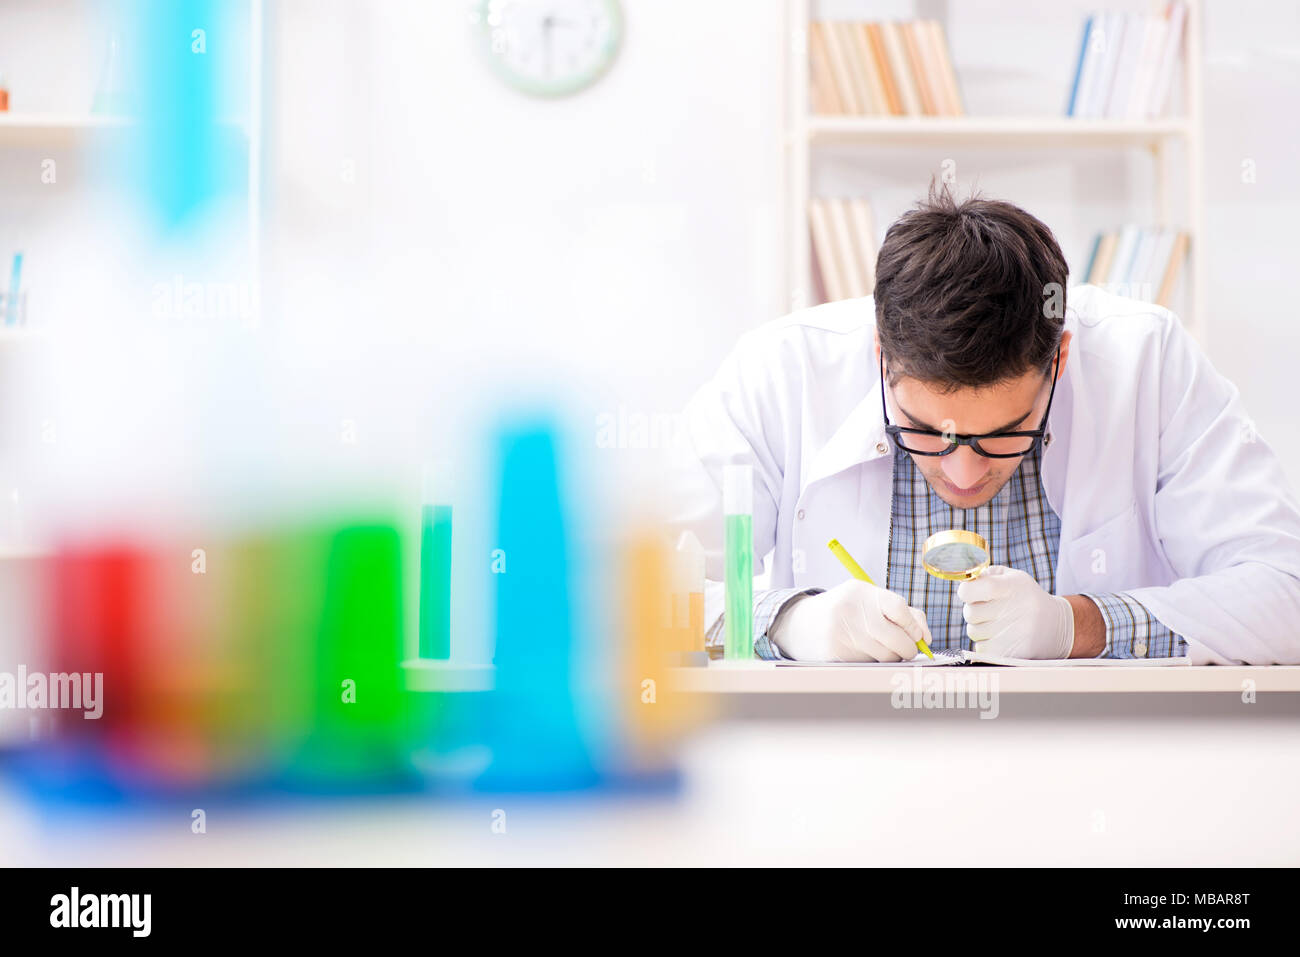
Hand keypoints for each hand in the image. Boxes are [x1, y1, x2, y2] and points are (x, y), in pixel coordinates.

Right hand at [770, 579, 932, 661]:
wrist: (800, 623)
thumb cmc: (846, 611)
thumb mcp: (868, 601)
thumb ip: (901, 612)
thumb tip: (925, 637)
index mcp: (861, 591)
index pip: (899, 608)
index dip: (913, 625)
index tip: (918, 635)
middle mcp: (850, 610)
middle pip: (897, 638)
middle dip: (908, 649)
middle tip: (906, 650)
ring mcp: (840, 632)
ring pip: (886, 656)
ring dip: (890, 657)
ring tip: (880, 648)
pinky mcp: (835, 652)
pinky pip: (869, 664)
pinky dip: (872, 662)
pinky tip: (861, 652)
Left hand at [957, 565, 1073, 658]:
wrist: (1056, 625)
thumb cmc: (1026, 597)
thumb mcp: (1013, 577)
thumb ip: (987, 575)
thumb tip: (964, 582)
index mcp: (1011, 587)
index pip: (969, 591)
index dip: (966, 592)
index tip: (972, 593)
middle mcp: (1014, 610)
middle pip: (969, 613)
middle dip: (975, 610)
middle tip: (990, 609)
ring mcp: (1014, 633)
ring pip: (973, 632)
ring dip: (980, 628)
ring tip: (999, 622)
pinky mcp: (1014, 652)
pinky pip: (982, 649)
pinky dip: (987, 643)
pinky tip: (1002, 637)